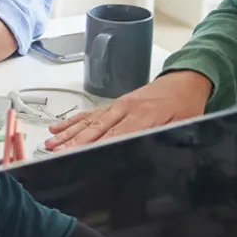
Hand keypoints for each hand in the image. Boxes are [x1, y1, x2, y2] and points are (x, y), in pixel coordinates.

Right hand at [46, 71, 211, 151]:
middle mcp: (126, 109)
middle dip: (74, 142)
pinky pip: (89, 113)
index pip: (115, 135)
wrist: (184, 81)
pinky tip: (58, 128)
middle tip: (57, 153)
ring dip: (68, 133)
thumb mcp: (184, 125)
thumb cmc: (185, 105)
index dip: (96, 146)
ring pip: (88, 121)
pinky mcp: (113, 104)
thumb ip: (166, 138)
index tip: (79, 155)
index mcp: (144, 116)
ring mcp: (117, 105)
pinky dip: (72, 121)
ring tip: (51, 144)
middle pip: (96, 129)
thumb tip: (153, 155)